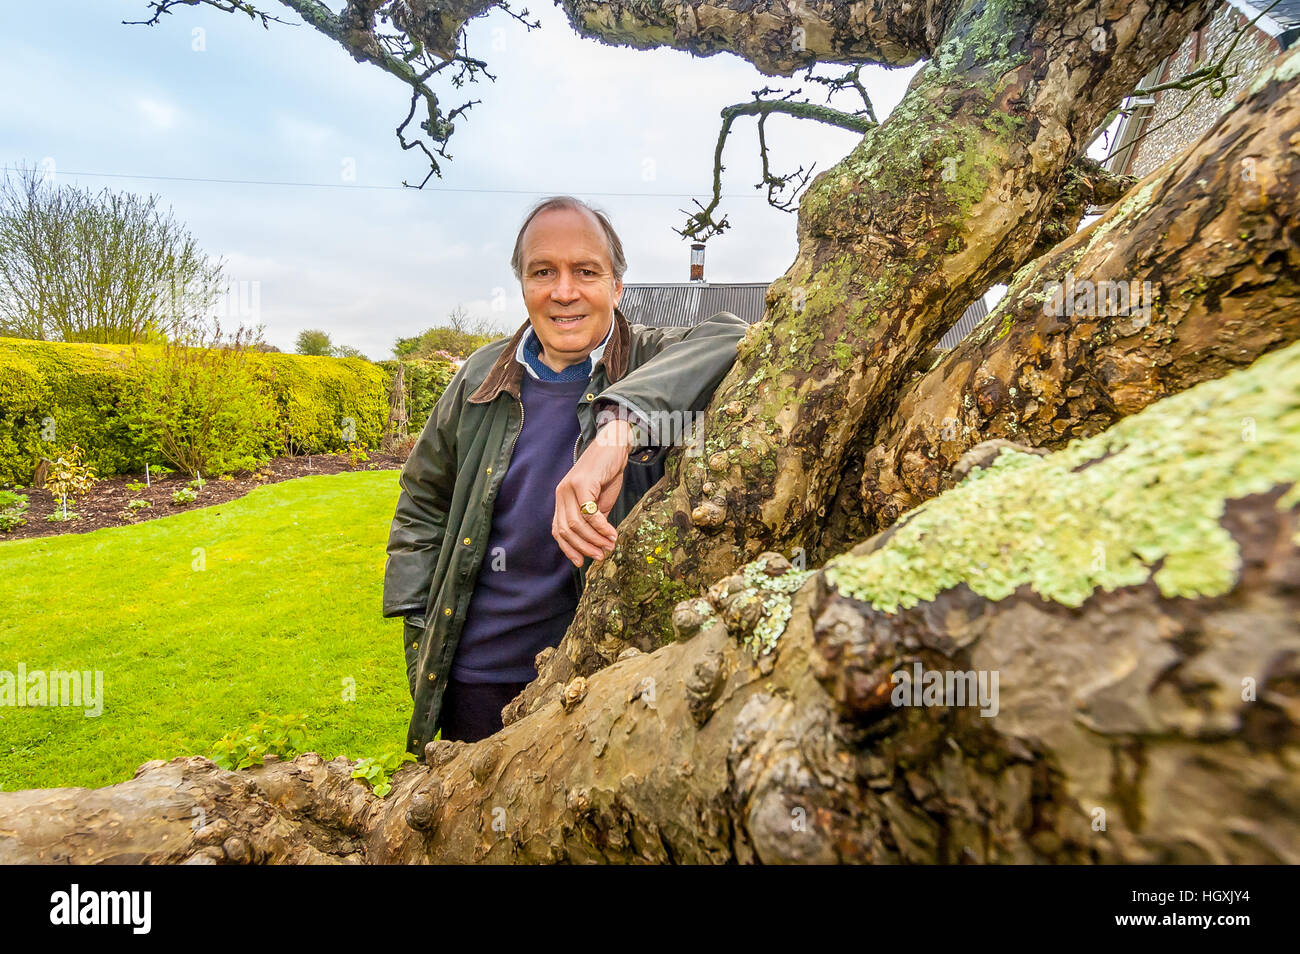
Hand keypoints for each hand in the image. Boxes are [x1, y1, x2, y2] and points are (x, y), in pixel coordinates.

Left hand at [552, 420, 633, 566]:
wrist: (615, 446)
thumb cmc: (608, 473)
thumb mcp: (600, 501)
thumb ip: (595, 520)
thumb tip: (597, 543)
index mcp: (562, 499)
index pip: (558, 530)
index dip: (569, 548)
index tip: (582, 562)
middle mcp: (562, 493)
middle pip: (566, 530)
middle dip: (584, 547)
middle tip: (601, 556)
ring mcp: (569, 487)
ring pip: (577, 524)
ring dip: (594, 539)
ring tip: (609, 546)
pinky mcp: (582, 482)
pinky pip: (589, 512)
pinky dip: (601, 527)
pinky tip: (611, 533)